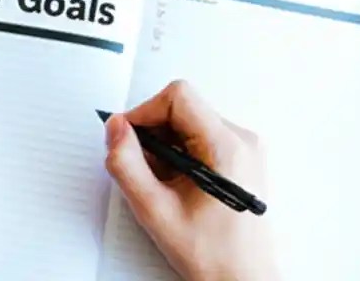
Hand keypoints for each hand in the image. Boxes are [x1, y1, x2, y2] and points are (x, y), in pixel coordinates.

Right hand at [104, 81, 280, 280]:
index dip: (144, 112)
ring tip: (163, 184)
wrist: (243, 280)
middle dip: (152, 134)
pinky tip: (177, 186)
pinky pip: (199, 138)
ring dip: (164, 146)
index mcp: (227, 147)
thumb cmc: (212, 254)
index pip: (178, 97)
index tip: (127, 137)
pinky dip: (178, 155)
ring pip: (188, 122)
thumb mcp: (154, 210)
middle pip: (182, 107)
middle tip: (144, 170)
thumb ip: (126, 164)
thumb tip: (115, 128)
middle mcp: (242, 141)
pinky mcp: (240, 159)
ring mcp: (244, 150)